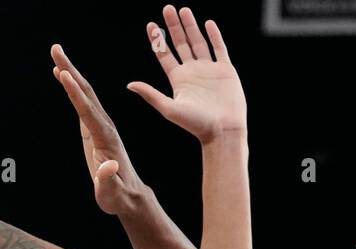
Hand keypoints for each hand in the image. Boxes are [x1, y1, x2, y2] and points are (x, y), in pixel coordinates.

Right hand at [50, 44, 147, 217]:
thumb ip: (108, 180)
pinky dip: (71, 88)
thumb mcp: (111, 192)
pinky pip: (81, 103)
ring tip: (56, 55)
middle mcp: (104, 126)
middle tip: (56, 49)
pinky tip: (63, 77)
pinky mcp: (95, 129)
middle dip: (71, 70)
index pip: (87, 111)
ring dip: (70, 73)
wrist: (129, 195)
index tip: (64, 74)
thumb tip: (109, 166)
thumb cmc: (117, 197)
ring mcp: (100, 125)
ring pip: (84, 94)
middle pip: (85, 93)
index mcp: (105, 137)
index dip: (75, 93)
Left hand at [129, 5, 245, 143]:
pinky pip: (219, 49)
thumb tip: (129, 84)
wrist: (223, 131)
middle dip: (173, 26)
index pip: (165, 55)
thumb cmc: (196, 124)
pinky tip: (207, 24)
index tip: (151, 25)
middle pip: (181, 44)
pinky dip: (214, 36)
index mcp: (178, 80)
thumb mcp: (169, 108)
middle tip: (167, 8)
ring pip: (198, 42)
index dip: (157, 40)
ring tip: (184, 10)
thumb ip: (150, 94)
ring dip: (191, 26)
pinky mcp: (225, 70)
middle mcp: (192, 72)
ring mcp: (209, 70)